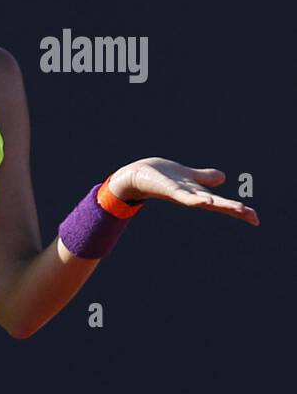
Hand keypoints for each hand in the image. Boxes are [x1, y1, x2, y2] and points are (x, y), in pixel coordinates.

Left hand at [109, 158, 258, 225]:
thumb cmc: (162, 177)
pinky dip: (195, 198)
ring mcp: (180, 194)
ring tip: (238, 208)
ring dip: (220, 205)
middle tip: (253, 216)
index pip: (222, 203)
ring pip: (203, 201)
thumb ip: (205, 178)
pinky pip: (183, 195)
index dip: (238, 210)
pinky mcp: (168, 189)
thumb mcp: (189, 176)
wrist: (137, 175)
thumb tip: (223, 178)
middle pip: (217, 204)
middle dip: (235, 209)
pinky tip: (206, 200)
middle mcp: (191, 197)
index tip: (256, 218)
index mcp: (199, 194)